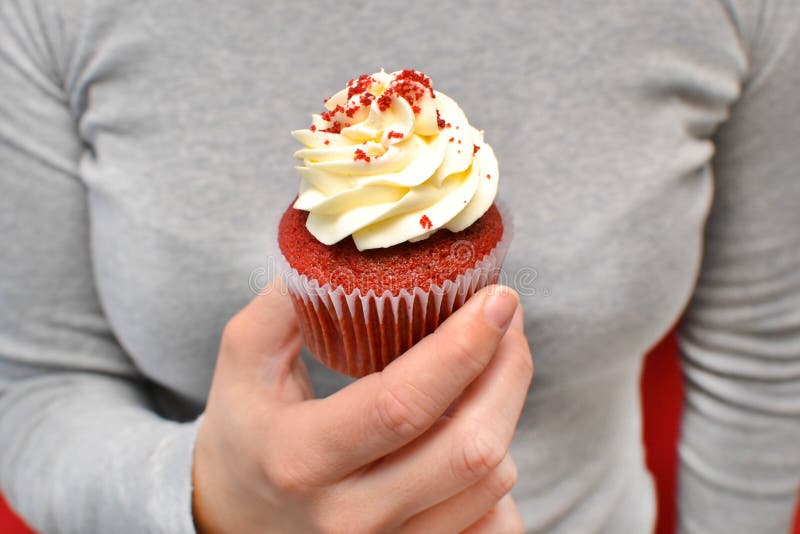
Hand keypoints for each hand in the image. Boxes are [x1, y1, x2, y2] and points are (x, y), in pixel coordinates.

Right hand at [193, 278, 532, 533]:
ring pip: (492, 483)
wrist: (232, 518)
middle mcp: (348, 519)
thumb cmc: (243, 432)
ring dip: (505, 412)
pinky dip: (499, 470)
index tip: (497, 300)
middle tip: (508, 322)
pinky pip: (493, 522)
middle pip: (469, 448)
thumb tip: (357, 249)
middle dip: (508, 372)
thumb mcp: (244, 358)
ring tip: (490, 367)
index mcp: (299, 458)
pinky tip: (475, 429)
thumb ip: (292, 299)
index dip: (463, 346)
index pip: (403, 403)